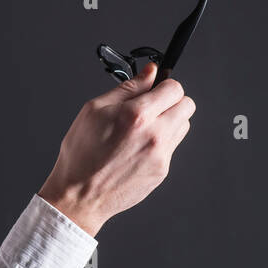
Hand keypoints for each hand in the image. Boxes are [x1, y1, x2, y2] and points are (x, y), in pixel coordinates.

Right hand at [38, 61, 194, 235]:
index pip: (175, 88)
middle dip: (172, 101)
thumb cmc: (81, 154)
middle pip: (187, 106)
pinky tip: (137, 148)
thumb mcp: (95, 110)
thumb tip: (149, 72)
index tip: (156, 89)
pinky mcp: (162, 171)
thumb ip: (128, 88)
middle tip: (153, 107)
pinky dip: (160, 143)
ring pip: (182, 126)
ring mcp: (161, 155)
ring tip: (144, 129)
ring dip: (169, 121)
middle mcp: (154, 135)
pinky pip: (171, 147)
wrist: (79, 195)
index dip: (164, 85)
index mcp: (137, 115)